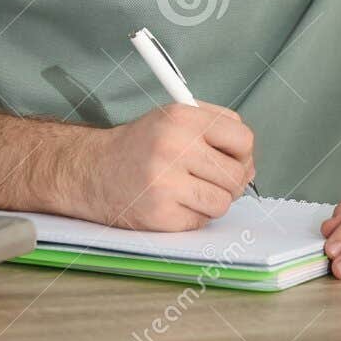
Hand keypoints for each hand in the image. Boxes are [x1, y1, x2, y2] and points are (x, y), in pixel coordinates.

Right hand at [77, 102, 254, 230]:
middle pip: (236, 174)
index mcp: (181, 118)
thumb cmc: (139, 145)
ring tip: (190, 191)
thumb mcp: (174, 118)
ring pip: (223, 202)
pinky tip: (174, 203)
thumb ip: (216, 128)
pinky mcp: (160, 214)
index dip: (243, 152)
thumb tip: (249, 164)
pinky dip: (193, 216)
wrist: (91, 171)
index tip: (233, 158)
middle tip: (210, 178)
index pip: (242, 138)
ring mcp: (166, 183)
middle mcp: (174, 148)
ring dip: (212, 200)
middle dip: (230, 180)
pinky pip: (201, 221)